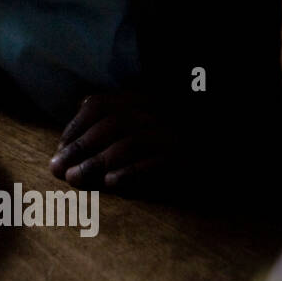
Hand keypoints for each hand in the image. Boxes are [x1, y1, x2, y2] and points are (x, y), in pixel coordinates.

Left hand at [50, 92, 176, 192]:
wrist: (223, 147)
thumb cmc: (171, 137)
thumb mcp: (141, 120)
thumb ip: (109, 121)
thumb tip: (68, 143)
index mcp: (142, 97)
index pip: (99, 105)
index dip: (74, 128)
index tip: (59, 151)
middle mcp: (157, 110)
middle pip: (110, 125)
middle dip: (79, 147)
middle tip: (58, 169)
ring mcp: (174, 132)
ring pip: (128, 143)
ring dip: (96, 162)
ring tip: (75, 179)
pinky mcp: (187, 156)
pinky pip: (155, 163)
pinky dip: (130, 172)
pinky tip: (111, 183)